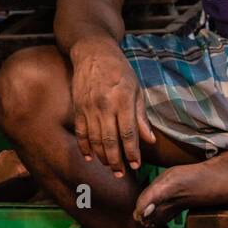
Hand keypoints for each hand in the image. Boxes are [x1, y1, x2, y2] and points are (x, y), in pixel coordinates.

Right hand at [70, 36, 155, 176]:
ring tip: (109, 168)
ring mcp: (88, 108)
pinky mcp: (77, 108)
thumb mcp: (136, 89)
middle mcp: (104, 106)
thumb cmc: (119, 70)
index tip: (136, 165)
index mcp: (123, 101)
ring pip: (94, 140)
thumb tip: (150, 140)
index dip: (132, 152)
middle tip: (121, 174)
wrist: (93, 52)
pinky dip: (84, 147)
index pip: (128, 133)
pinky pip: (80, 132)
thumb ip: (141, 116)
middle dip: (116, 161)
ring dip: (102, 157)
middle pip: (110, 141)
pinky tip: (90, 157)